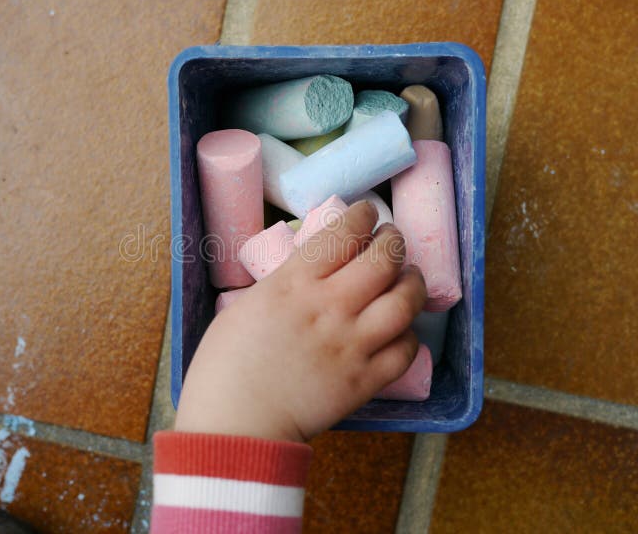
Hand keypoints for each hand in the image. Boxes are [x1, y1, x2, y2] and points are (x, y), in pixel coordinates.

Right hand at [174, 201, 426, 442]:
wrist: (236, 425)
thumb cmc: (225, 365)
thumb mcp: (247, 305)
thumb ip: (285, 283)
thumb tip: (312, 269)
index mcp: (294, 284)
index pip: (344, 233)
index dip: (362, 215)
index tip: (366, 213)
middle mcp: (329, 307)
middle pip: (384, 259)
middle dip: (394, 241)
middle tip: (391, 240)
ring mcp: (352, 345)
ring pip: (405, 300)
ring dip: (412, 282)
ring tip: (406, 278)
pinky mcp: (365, 381)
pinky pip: (406, 350)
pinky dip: (409, 335)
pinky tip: (399, 329)